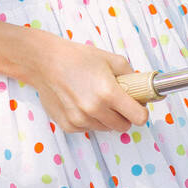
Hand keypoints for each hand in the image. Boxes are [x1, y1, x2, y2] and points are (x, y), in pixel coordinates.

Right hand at [20, 32, 150, 133]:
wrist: (46, 62)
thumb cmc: (77, 58)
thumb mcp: (111, 59)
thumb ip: (131, 75)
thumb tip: (141, 87)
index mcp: (109, 93)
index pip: (139, 118)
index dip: (141, 112)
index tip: (138, 107)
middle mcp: (95, 110)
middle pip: (123, 126)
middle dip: (124, 116)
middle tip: (117, 102)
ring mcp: (80, 120)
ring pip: (106, 129)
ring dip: (106, 118)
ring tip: (96, 100)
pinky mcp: (68, 125)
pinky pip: (88, 129)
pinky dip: (89, 120)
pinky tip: (82, 104)